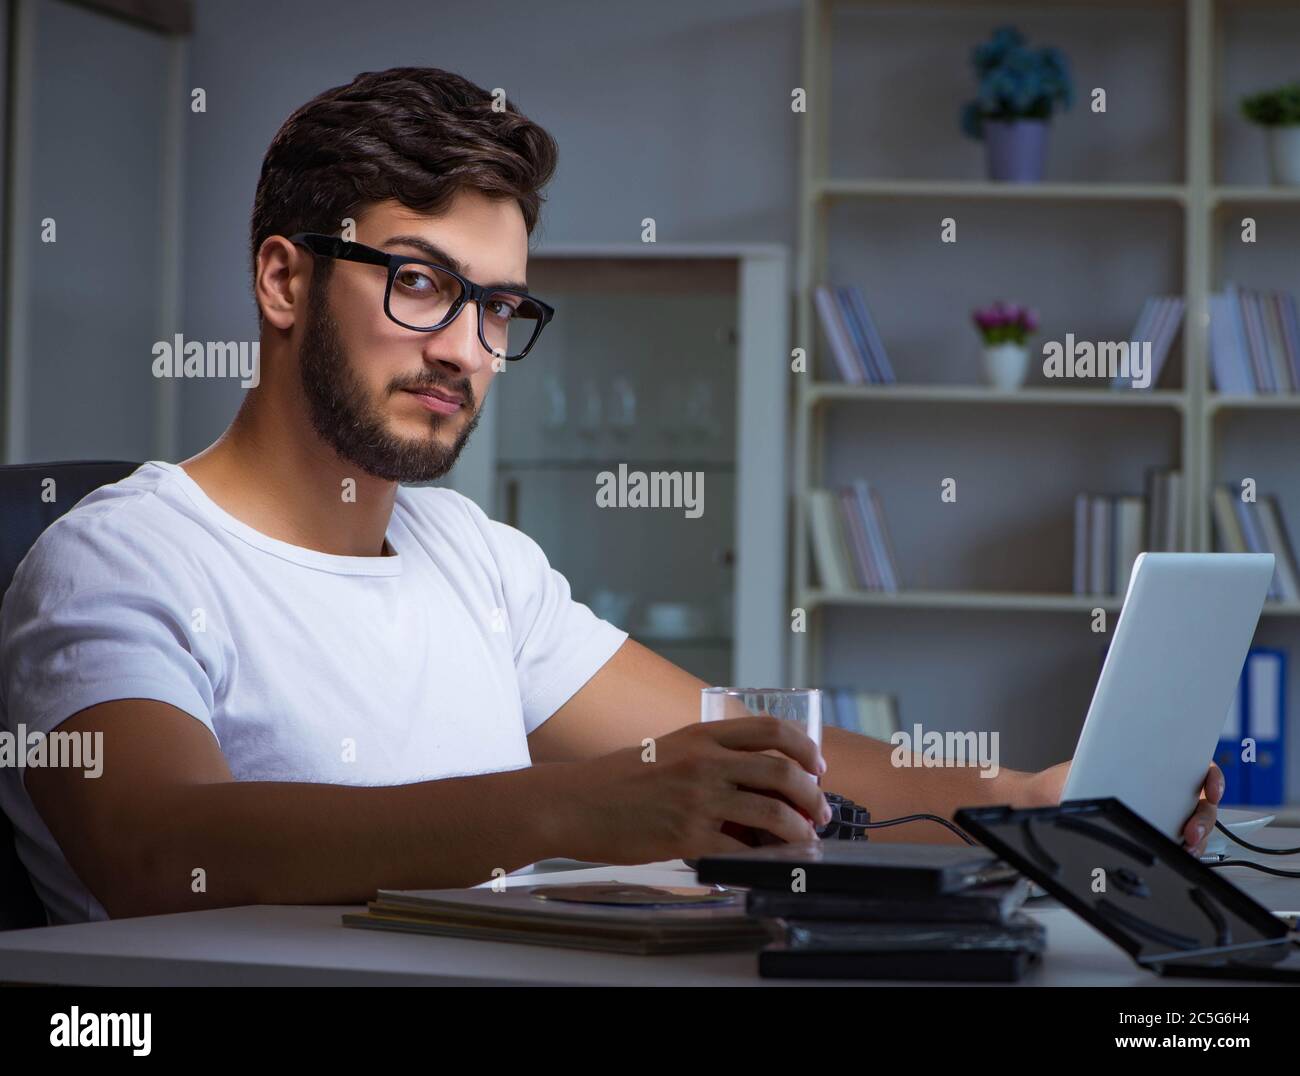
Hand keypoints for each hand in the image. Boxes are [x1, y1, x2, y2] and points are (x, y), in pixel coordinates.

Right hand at [556, 717, 832, 863]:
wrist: (575, 803)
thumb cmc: (618, 780)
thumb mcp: (669, 751)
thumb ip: (709, 759)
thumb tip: (752, 785)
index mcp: (702, 736)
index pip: (771, 731)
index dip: (805, 748)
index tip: (817, 767)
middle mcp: (706, 762)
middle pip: (782, 772)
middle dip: (812, 796)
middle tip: (820, 812)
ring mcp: (699, 799)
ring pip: (773, 812)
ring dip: (800, 829)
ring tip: (806, 839)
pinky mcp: (689, 836)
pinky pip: (744, 848)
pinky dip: (768, 856)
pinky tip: (773, 860)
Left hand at [1026, 759, 1224, 855]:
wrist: (1042, 801)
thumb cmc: (1066, 782)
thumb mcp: (1090, 769)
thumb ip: (1114, 768)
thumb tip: (1126, 768)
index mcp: (1152, 768)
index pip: (1194, 769)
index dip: (1210, 776)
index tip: (1211, 785)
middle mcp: (1161, 792)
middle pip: (1199, 803)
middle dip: (1204, 817)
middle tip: (1192, 829)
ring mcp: (1159, 815)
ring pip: (1192, 826)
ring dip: (1197, 836)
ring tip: (1186, 843)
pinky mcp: (1150, 836)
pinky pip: (1174, 844)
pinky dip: (1181, 850)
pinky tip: (1176, 851)